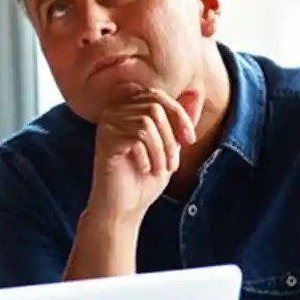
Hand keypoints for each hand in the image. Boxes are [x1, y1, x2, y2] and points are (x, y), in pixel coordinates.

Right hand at [87, 87, 199, 224]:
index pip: (158, 97)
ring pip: (146, 123)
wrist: (124, 207)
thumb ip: (180, 119)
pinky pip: (137, 137)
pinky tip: (145, 170)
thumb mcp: (171, 146)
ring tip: (161, 169)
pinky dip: (148, 156)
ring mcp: (107, 125)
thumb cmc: (145, 178)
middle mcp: (113, 112)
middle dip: (171, 137)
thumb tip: (195, 92)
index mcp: (127, 109)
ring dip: (161, 150)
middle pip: (154, 107)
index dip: (179, 116)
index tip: (189, 141)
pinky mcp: (105, 141)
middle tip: (172, 163)